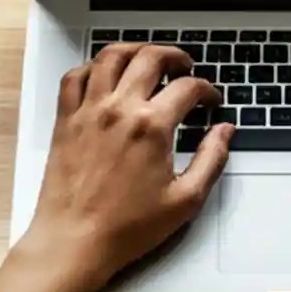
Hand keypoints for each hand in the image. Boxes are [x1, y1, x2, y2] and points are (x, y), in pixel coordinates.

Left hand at [23, 43, 233, 285]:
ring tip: (148, 56)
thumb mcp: (185, 199)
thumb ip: (212, 159)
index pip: (188, 88)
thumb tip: (225, 132)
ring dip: (135, 49)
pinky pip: (75, 77)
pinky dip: (92, 67)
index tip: (210, 101)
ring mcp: (89, 111)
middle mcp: (119, 110)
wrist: (75, 242)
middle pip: (150, 58)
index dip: (207, 90)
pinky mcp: (65, 120)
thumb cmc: (126, 228)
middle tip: (185, 66)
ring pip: (111, 56)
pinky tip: (104, 73)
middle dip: (175, 56)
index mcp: (151, 127)